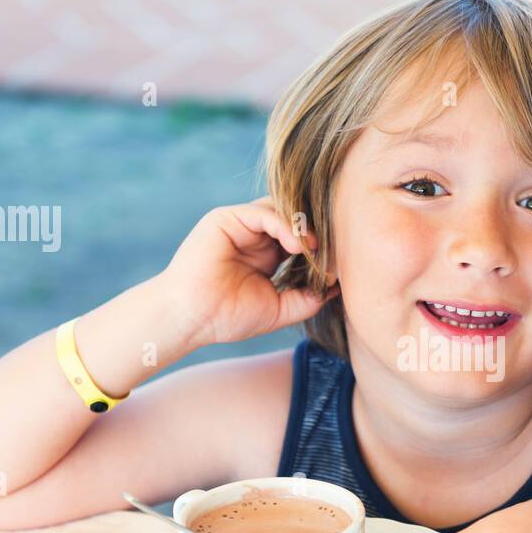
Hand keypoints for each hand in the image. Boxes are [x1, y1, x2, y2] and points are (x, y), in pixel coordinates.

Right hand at [155, 197, 338, 347]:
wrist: (191, 320)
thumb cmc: (228, 317)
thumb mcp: (279, 309)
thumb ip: (307, 298)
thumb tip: (336, 288)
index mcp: (267, 253)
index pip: (302, 238)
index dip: (322, 249)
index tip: (340, 265)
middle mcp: (255, 235)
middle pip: (295, 220)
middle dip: (318, 234)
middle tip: (337, 252)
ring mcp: (240, 224)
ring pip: (282, 212)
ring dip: (305, 230)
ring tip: (318, 251)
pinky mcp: (227, 218)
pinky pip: (264, 213)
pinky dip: (286, 227)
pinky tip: (299, 247)